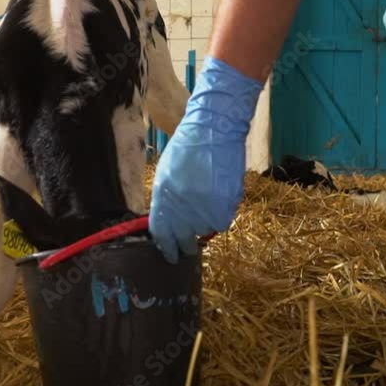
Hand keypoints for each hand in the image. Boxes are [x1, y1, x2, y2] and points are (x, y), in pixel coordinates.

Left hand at [149, 56, 263, 263]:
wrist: (214, 130)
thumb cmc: (188, 148)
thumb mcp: (166, 173)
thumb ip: (165, 200)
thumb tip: (168, 225)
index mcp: (163, 197)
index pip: (161, 233)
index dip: (166, 248)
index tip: (171, 255)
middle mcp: (181, 207)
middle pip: (184, 239)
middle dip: (186, 245)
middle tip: (189, 248)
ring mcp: (203, 207)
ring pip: (205, 230)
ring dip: (206, 223)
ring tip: (208, 204)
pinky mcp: (224, 205)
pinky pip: (222, 222)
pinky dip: (222, 214)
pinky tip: (221, 198)